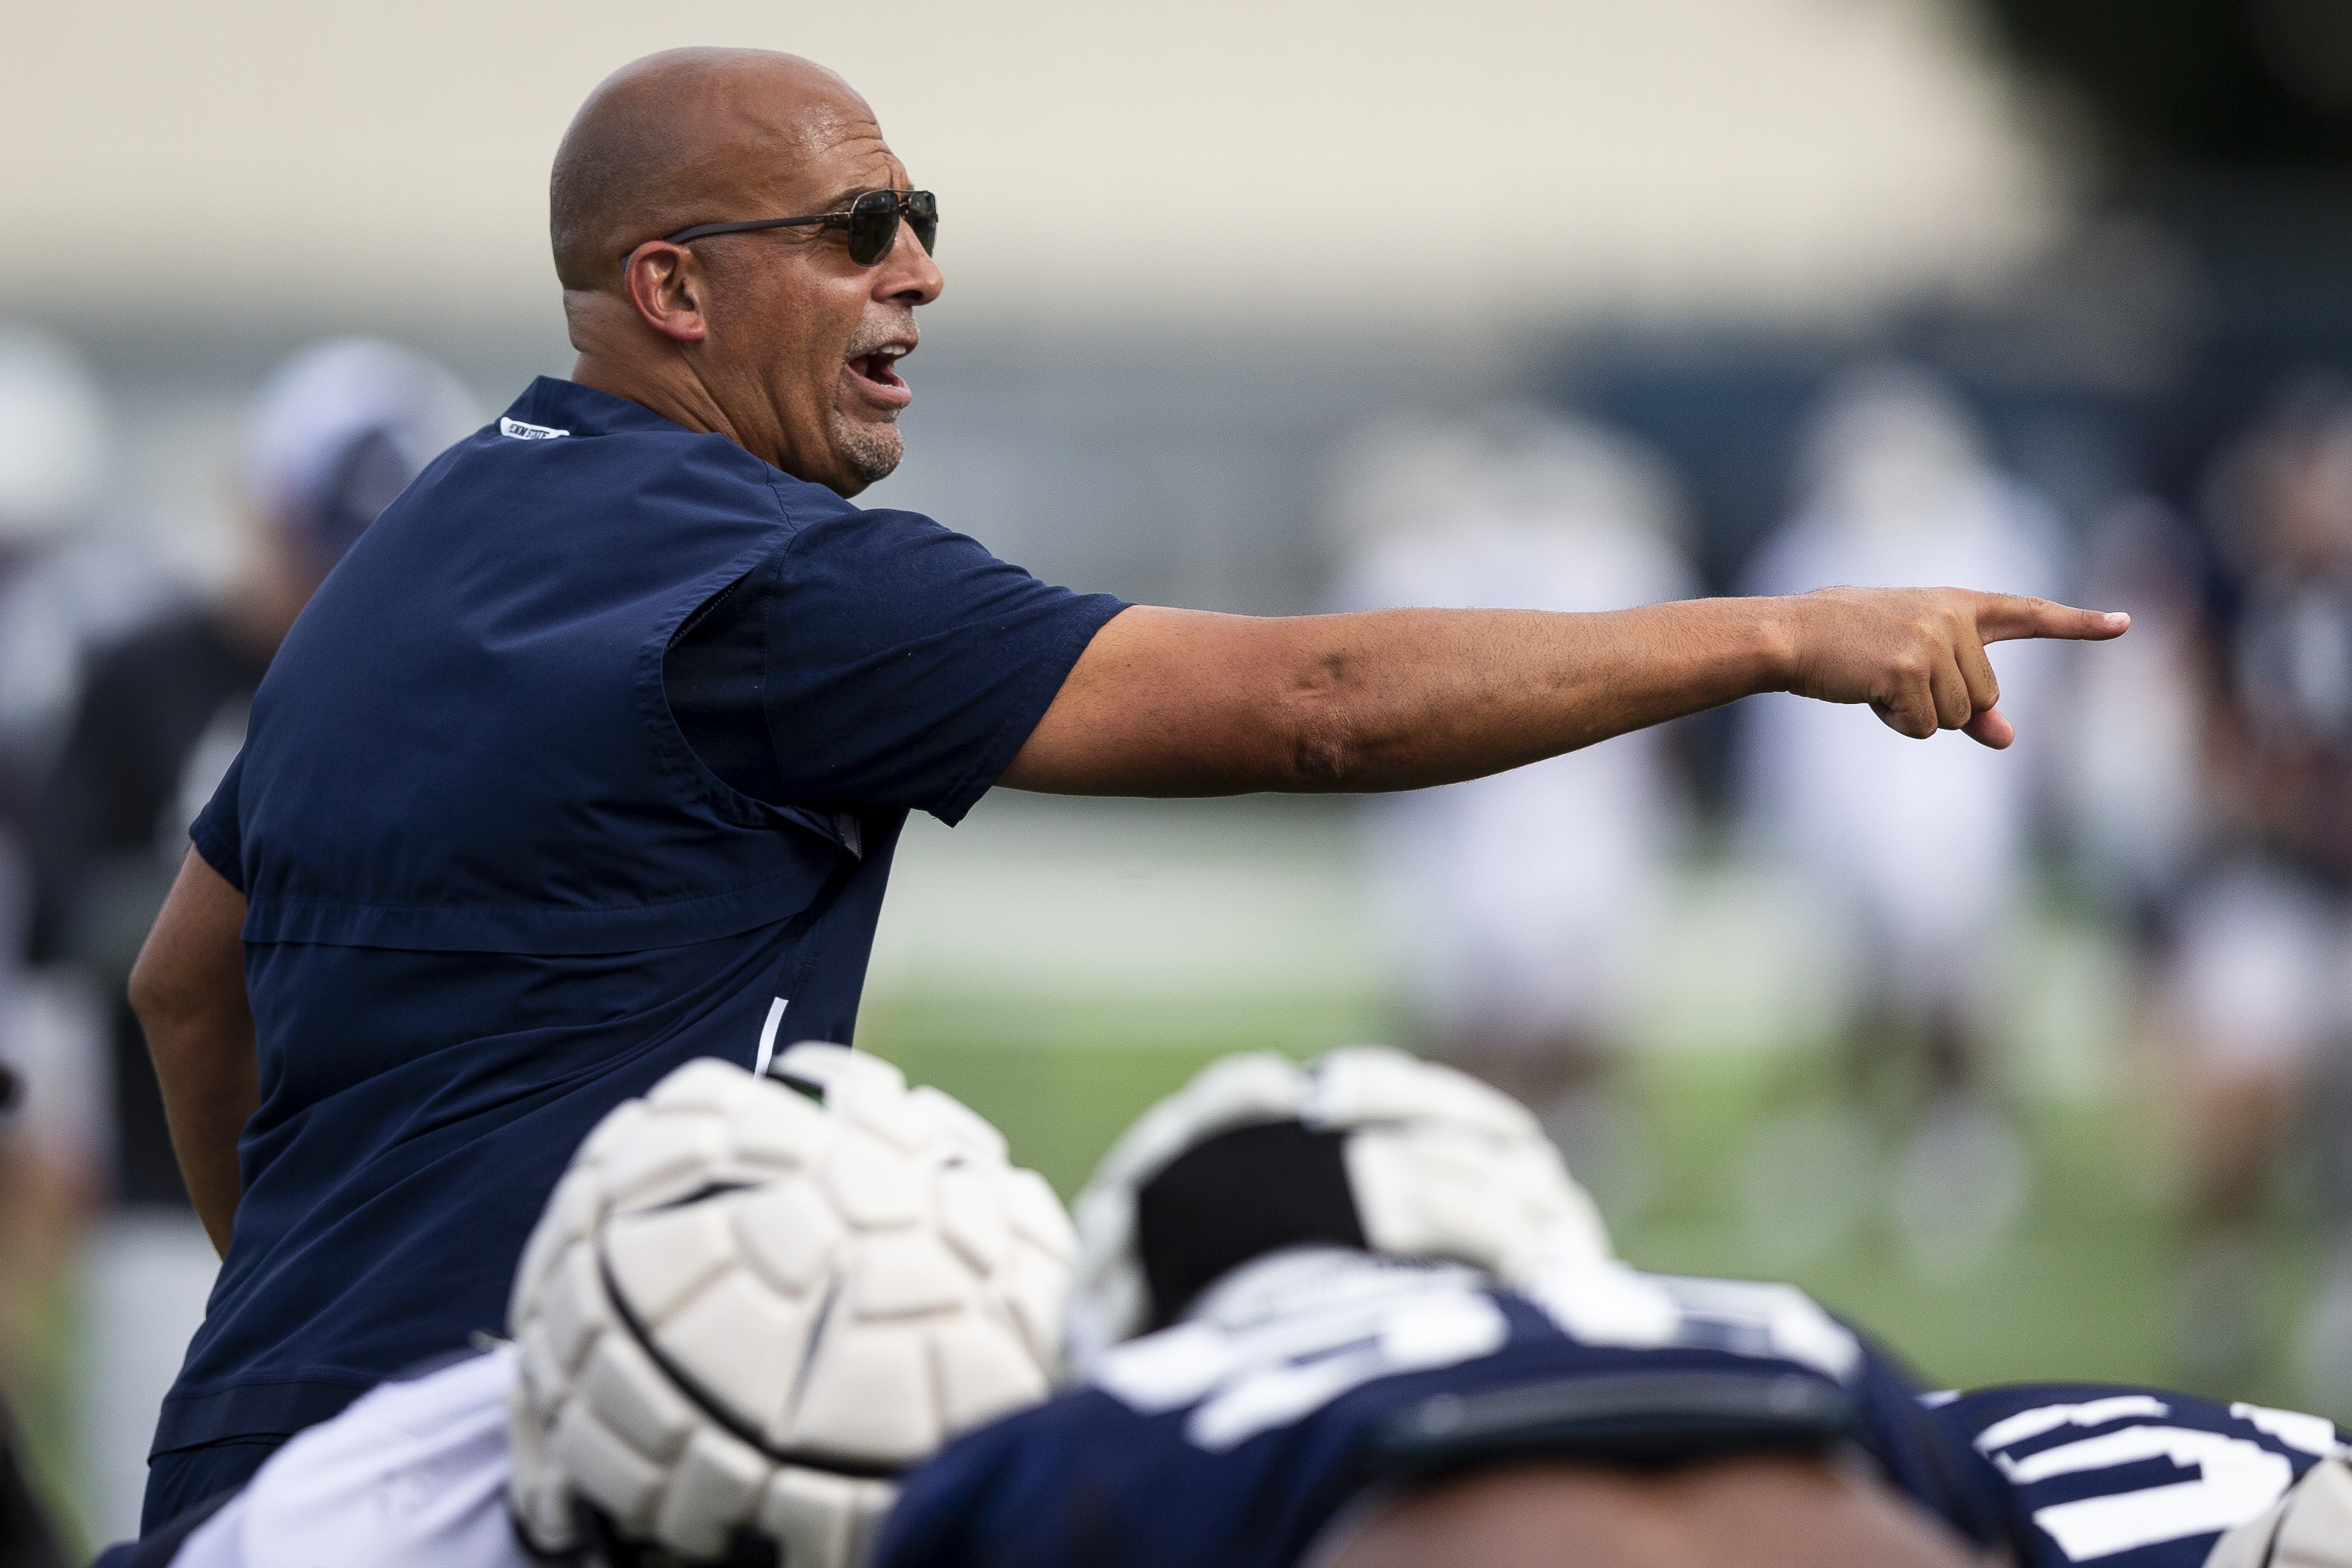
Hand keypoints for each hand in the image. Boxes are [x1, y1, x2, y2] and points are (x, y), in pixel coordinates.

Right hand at [1774, 587, 2127, 748]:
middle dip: (1943, 703)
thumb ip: (1967, 697)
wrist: (1789, 635)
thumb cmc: (1845, 646)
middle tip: (1890, 675)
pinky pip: (1926, 727)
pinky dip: (1895, 722)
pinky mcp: (1909, 669)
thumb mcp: (1912, 663)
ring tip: (1874, 679)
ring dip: (1916, 715)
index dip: (2079, 622)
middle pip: (1985, 696)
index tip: (2124, 624)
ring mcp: (1932, 641)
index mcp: (1956, 604)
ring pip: (1958, 717)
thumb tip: (2008, 740)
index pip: (2029, 612)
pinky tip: (1867, 691)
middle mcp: (1953, 617)